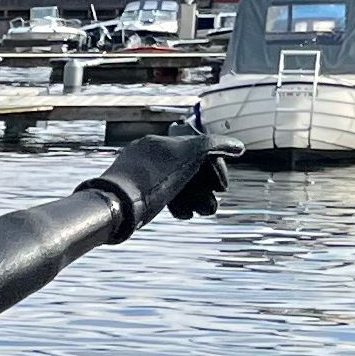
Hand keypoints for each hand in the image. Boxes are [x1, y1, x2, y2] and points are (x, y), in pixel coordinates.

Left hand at [77, 131, 237, 238]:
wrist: (115, 205)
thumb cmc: (151, 179)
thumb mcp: (188, 156)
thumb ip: (215, 146)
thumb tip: (239, 147)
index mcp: (160, 141)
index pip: (198, 149)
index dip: (215, 168)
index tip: (222, 188)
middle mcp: (149, 154)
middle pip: (188, 170)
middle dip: (204, 188)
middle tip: (210, 206)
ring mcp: (140, 174)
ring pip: (176, 185)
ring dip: (194, 198)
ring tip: (200, 212)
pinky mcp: (134, 193)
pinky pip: (161, 195)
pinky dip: (176, 203)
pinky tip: (183, 213)